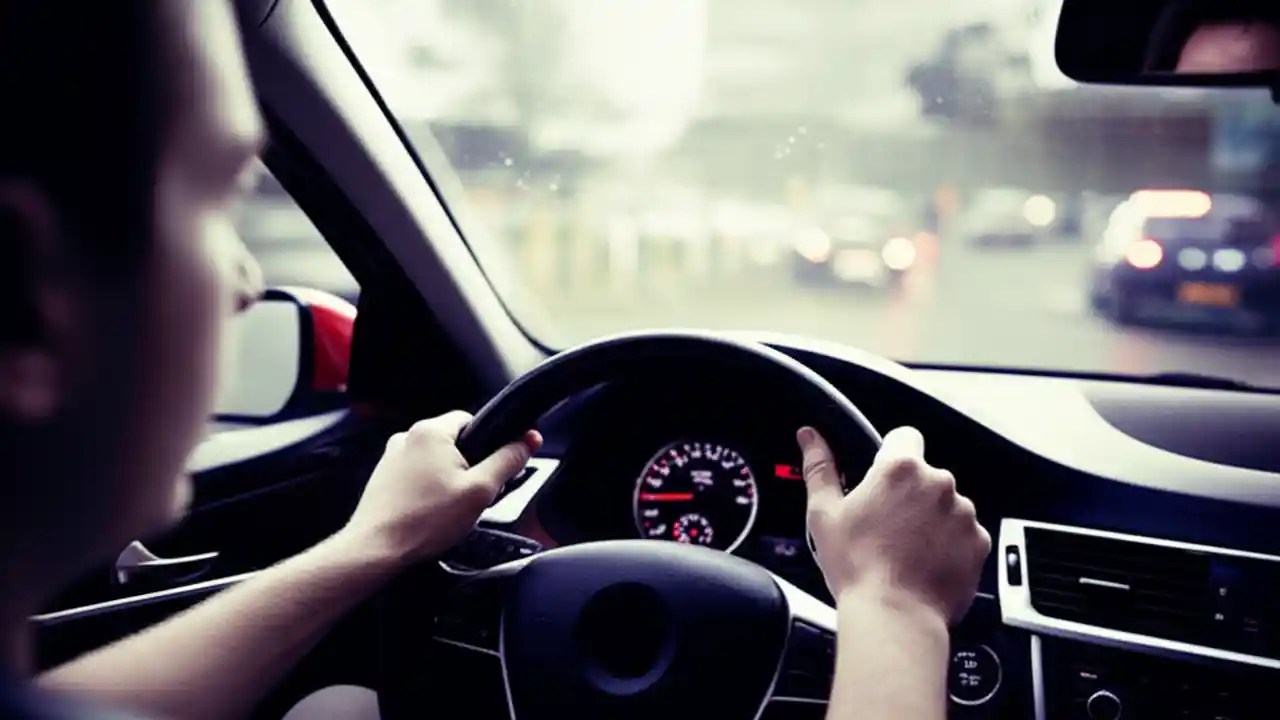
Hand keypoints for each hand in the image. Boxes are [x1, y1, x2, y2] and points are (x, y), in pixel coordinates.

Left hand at [341, 411, 541, 564]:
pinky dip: (429, 488)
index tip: (498, 466)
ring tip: (451, 507)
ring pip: (435, 459)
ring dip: (449, 477)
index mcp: (430, 431)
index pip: (472, 420)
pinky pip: (417, 474)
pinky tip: (432, 511)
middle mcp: (407, 436)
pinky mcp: (383, 478)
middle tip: (475, 494)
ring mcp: (391, 457)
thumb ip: (507, 461)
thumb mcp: (480, 491)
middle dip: (470, 465)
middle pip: (454, 441)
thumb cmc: (426, 520)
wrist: (376, 550)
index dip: (491, 442)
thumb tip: (528, 441)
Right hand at [799, 425, 989, 624]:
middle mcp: (938, 484)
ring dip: (930, 518)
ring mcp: (964, 513)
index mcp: (900, 469)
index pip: (904, 436)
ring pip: (946, 504)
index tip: (881, 479)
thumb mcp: (824, 514)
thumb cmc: (857, 567)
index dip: (891, 454)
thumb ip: (819, 468)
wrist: (895, 617)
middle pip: (925, 475)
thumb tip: (810, 438)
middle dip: (909, 493)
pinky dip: (949, 543)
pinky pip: (964, 533)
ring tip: (906, 549)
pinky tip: (926, 562)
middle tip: (886, 524)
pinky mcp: (979, 542)